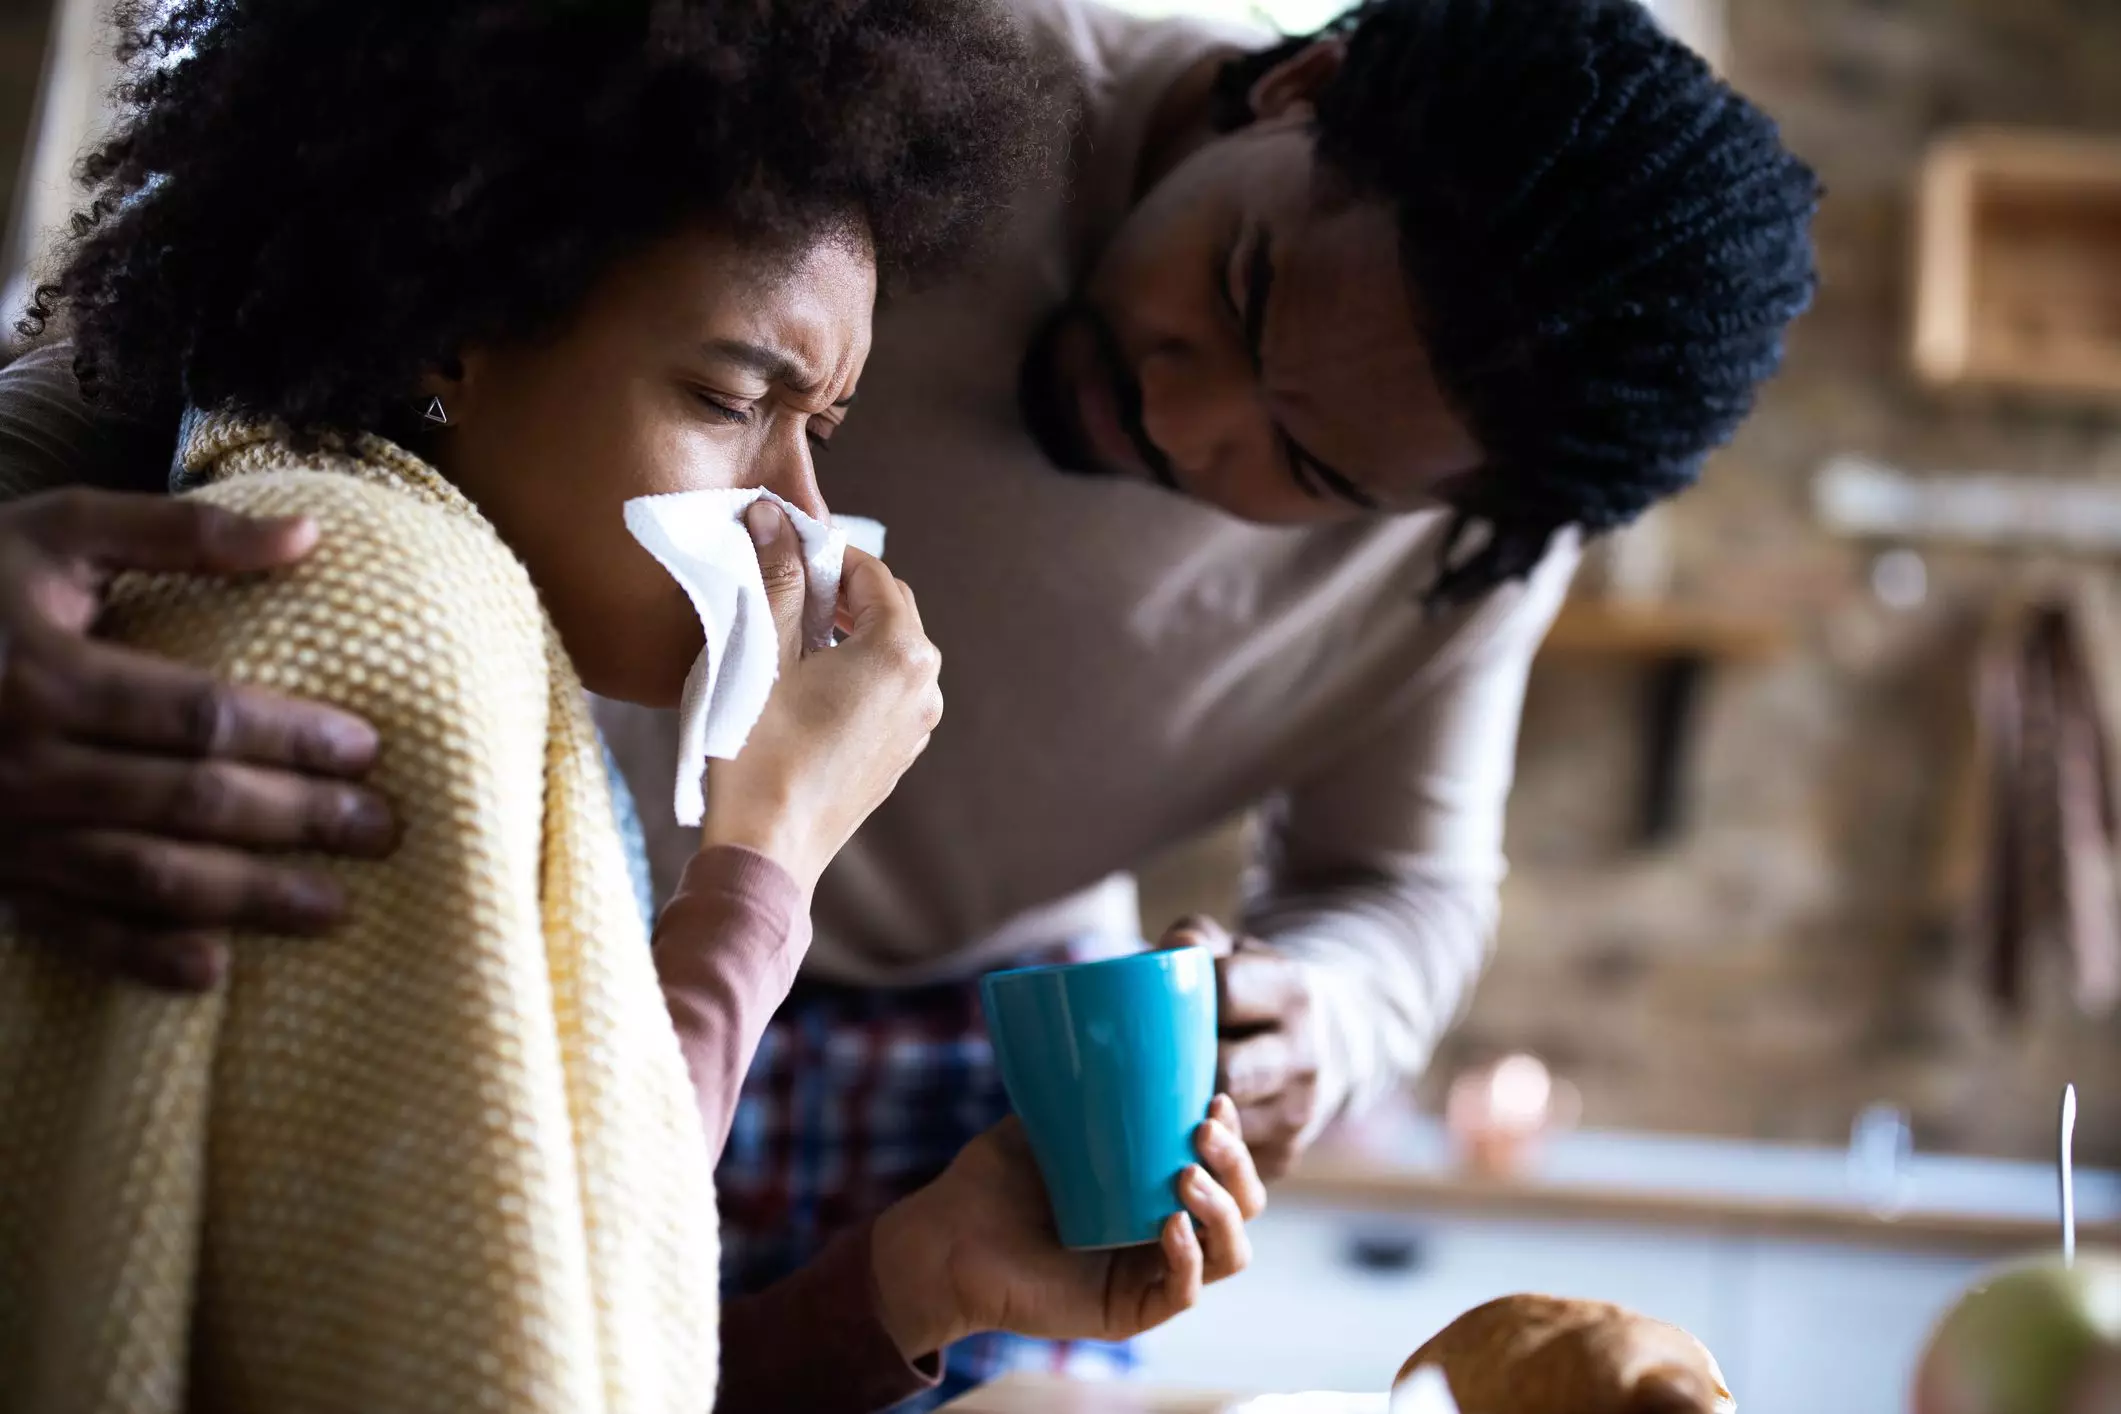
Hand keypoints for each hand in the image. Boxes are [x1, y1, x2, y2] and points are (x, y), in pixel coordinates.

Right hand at [0, 489, 395, 989]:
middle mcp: (21, 764)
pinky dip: (140, 956)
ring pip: (145, 875)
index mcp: (45, 674)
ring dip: (247, 896)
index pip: (198, 716)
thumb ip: (180, 531)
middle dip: (297, 818)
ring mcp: (3, 833)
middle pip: (189, 800)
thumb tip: (308, 535)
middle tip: (382, 829)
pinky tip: (213, 969)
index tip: (367, 750)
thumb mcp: (57, 532)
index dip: (291, 736)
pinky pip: (71, 929)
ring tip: (336, 905)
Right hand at [700, 502, 942, 896]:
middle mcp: (925, 685)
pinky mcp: (900, 752)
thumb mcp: (764, 654)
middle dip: (840, 589)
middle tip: (783, 584)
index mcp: (901, 653)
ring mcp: (918, 724)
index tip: (782, 545)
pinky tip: (806, 680)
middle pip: (888, 608)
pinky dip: (855, 670)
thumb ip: (777, 580)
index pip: (871, 572)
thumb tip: (773, 518)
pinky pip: (885, 690)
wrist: (769, 850)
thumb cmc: (761, 753)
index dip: (825, 552)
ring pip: (889, 651)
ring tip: (790, 632)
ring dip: (848, 630)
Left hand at [869, 1096, 1264, 1358]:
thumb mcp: (1049, 1121)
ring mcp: (1151, 1273)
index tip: (1214, 1101)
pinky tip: (1171, 1225)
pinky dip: (1190, 1259)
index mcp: (1155, 1186)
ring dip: (1222, 1209)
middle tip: (1204, 1133)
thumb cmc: (992, 1181)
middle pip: (1243, 1204)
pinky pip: (1185, 1292)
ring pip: (1231, 1251)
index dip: (1234, 1135)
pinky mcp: (1131, 1311)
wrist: (947, 1240)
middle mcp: (1165, 1229)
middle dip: (1237, 1166)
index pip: (1223, 1164)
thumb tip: (1117, 1030)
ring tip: (1185, 1175)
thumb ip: (1088, 1090)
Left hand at [1158, 916, 1320, 1180]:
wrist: (1318, 1044)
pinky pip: (1224, 1166)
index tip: (1158, 1003)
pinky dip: (1192, 1156)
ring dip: (1179, 1124)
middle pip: (1225, 1073)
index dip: (1184, 1000)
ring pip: (1224, 1131)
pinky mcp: (1284, 1155)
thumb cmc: (1252, 993)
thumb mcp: (1234, 953)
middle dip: (1180, 1072)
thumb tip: (1164, 954)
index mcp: (1294, 992)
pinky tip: (1167, 1140)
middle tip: (1139, 1067)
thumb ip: (1195, 939)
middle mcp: (1306, 1056)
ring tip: (1146, 1110)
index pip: (1226, 994)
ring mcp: (1298, 1113)